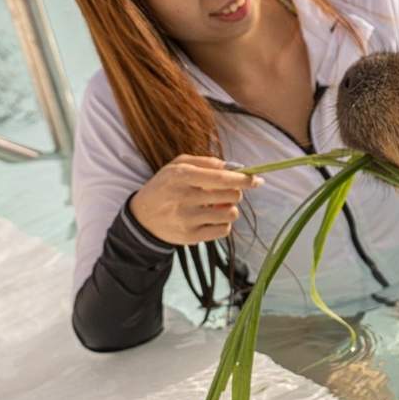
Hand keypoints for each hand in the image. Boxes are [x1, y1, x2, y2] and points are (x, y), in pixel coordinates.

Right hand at [129, 154, 261, 244]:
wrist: (142, 217)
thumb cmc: (166, 186)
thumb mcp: (177, 165)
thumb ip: (206, 162)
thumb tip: (235, 167)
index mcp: (180, 176)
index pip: (220, 178)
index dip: (243, 179)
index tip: (256, 180)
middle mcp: (183, 197)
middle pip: (231, 195)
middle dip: (235, 192)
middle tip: (226, 193)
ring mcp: (187, 219)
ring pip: (230, 214)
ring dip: (230, 209)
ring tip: (217, 206)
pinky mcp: (190, 237)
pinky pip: (223, 231)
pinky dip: (223, 224)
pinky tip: (212, 219)